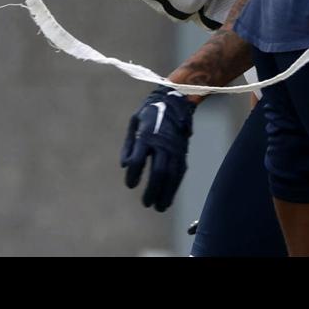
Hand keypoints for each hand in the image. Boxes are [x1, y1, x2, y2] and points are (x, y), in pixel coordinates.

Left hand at [122, 87, 194, 210]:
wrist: (176, 101)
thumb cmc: (150, 113)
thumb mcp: (134, 123)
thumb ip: (129, 145)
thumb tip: (125, 166)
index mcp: (147, 135)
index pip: (139, 160)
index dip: (134, 174)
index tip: (130, 185)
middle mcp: (163, 144)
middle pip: (159, 171)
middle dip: (153, 189)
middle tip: (147, 204)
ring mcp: (175, 149)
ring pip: (173, 175)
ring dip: (167, 192)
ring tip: (160, 206)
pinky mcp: (183, 152)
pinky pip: (180, 172)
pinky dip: (175, 185)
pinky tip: (170, 195)